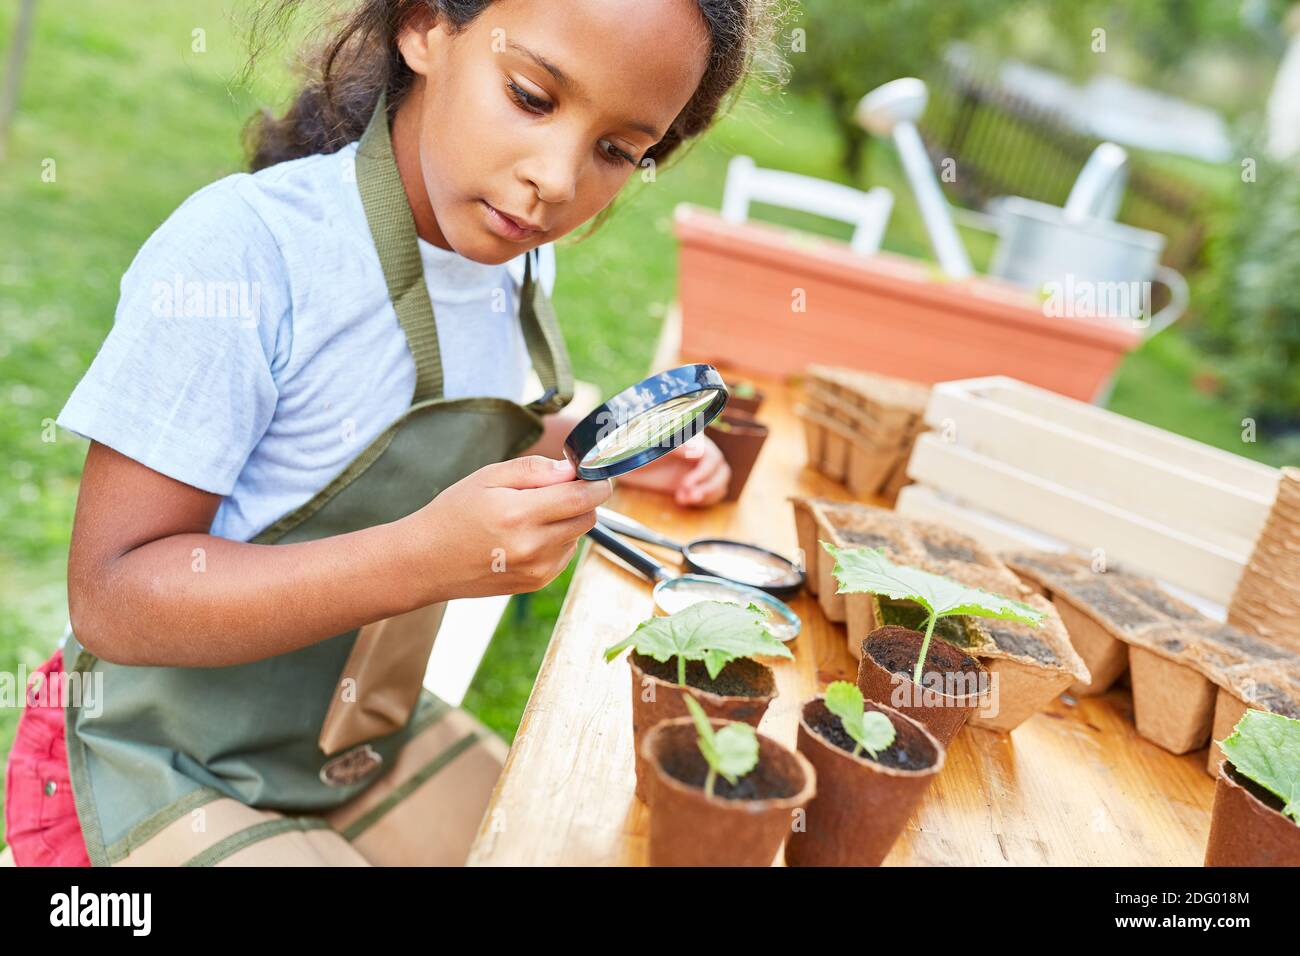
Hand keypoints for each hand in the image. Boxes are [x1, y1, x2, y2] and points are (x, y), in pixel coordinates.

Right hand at [403, 455, 611, 600]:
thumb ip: (534, 470)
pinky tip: (526, 535)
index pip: (581, 497)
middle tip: (557, 488)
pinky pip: (564, 555)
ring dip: (567, 520)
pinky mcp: (536, 583)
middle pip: (587, 517)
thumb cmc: (453, 514)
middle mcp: (533, 547)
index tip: (593, 473)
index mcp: (520, 515)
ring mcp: (537, 569)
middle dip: (582, 499)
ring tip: (530, 514)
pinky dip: (557, 540)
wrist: (425, 562)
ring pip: (578, 536)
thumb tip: (571, 469)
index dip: (595, 482)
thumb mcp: (488, 477)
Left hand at [615, 433, 730, 506]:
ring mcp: (696, 469)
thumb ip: (674, 445)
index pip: (712, 456)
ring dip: (706, 494)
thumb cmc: (634, 448)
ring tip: (684, 499)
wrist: (620, 463)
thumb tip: (695, 450)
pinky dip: (702, 501)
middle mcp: (698, 454)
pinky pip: (711, 493)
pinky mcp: (692, 484)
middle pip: (721, 471)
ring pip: (719, 483)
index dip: (704, 471)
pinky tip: (683, 500)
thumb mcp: (651, 445)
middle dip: (709, 486)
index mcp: (691, 440)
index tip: (687, 483)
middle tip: (690, 495)